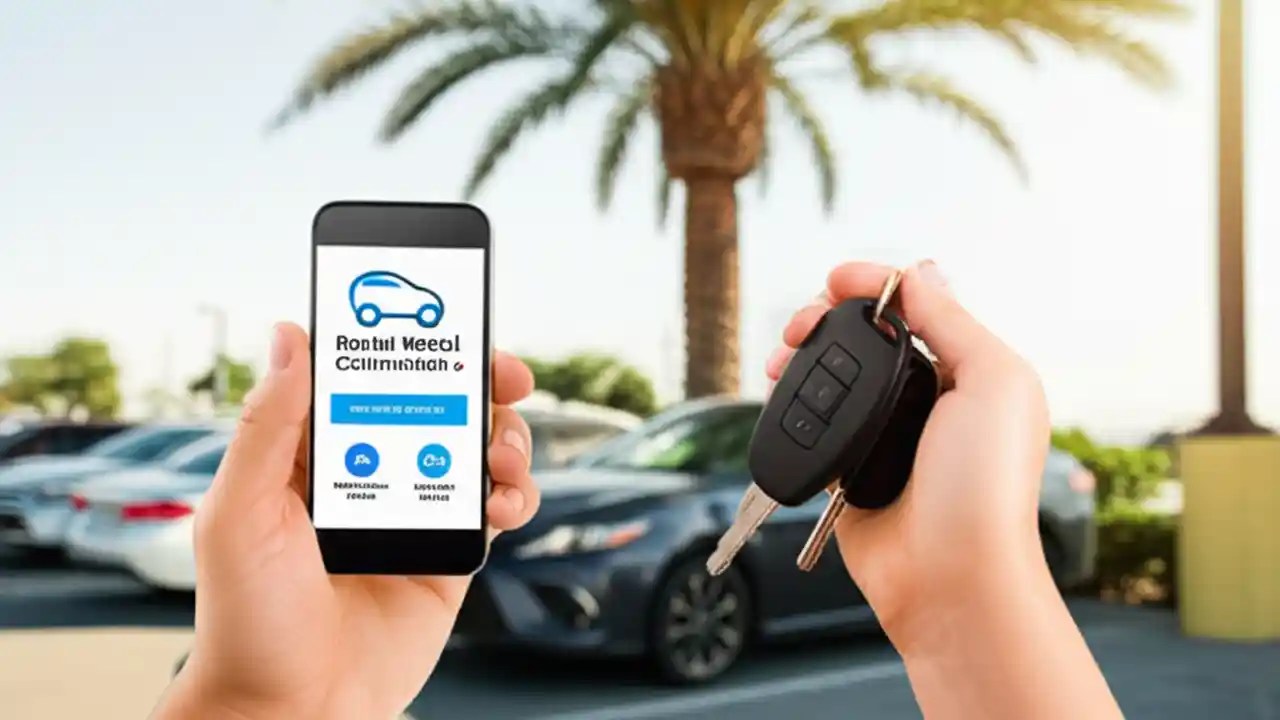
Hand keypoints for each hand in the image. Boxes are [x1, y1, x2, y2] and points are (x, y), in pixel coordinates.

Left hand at [153, 323, 538, 719]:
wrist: (295, 711)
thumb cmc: (247, 620)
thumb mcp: (240, 512)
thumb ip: (267, 425)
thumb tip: (290, 335)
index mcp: (312, 451)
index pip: (367, 374)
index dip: (407, 342)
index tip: (445, 319)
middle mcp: (369, 472)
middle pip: (437, 402)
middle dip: (480, 381)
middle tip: (509, 375)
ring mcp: (413, 511)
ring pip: (476, 447)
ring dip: (505, 437)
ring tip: (502, 456)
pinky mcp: (450, 553)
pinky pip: (496, 506)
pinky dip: (515, 494)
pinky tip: (504, 503)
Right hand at [767, 261, 1051, 651]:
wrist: (950, 576)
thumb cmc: (984, 486)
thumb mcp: (992, 380)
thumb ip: (951, 320)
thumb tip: (918, 272)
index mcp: (971, 374)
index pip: (915, 307)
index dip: (872, 285)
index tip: (835, 279)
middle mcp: (929, 401)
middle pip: (866, 338)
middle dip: (825, 319)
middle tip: (798, 326)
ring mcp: (887, 437)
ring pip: (835, 379)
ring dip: (802, 359)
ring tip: (777, 361)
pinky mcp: (850, 471)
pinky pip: (816, 426)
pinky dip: (794, 405)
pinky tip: (780, 397)